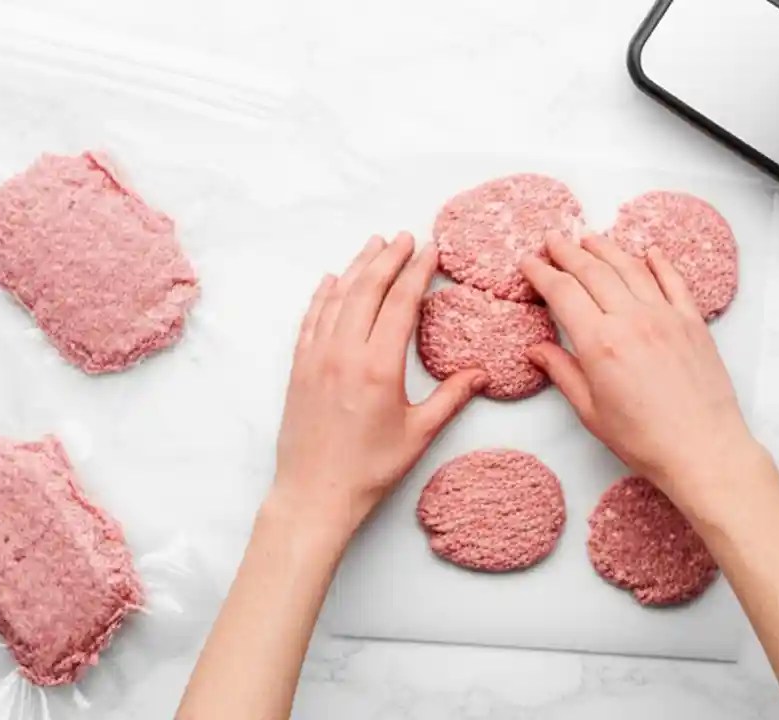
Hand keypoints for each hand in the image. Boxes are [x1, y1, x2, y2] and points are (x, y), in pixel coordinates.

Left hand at [269, 233, 487, 541]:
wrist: (314, 494)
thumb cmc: (368, 470)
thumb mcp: (418, 435)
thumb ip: (451, 398)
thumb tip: (480, 374)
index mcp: (378, 366)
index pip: (401, 302)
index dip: (417, 271)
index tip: (429, 250)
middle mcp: (344, 353)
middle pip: (368, 289)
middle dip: (388, 258)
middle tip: (405, 237)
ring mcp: (316, 357)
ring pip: (338, 297)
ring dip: (357, 267)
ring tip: (373, 245)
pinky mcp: (299, 368)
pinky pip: (311, 319)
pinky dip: (323, 294)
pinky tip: (332, 280)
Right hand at [520, 234, 765, 516]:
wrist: (703, 450)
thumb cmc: (644, 439)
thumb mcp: (590, 411)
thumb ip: (562, 372)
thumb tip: (537, 349)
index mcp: (600, 343)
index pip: (563, 293)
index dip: (542, 273)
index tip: (529, 263)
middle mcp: (632, 320)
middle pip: (593, 271)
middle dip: (568, 252)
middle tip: (553, 240)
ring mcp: (665, 317)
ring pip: (630, 268)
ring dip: (606, 249)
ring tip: (589, 238)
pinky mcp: (692, 323)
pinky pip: (673, 282)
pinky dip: (658, 263)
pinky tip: (648, 252)